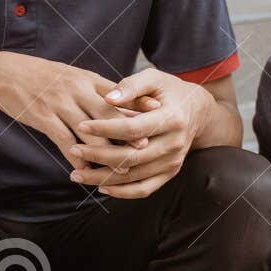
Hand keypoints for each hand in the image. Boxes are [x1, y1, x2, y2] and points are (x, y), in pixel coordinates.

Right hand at [0, 52, 136, 166]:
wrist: (3, 73)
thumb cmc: (40, 76)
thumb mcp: (71, 75)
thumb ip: (93, 88)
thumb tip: (120, 102)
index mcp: (86, 78)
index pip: (118, 92)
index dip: (139, 104)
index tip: (159, 113)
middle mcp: (76, 90)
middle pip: (109, 114)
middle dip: (129, 132)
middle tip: (147, 147)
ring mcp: (60, 104)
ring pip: (89, 132)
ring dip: (107, 154)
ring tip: (121, 170)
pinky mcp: (43, 118)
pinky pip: (64, 141)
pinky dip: (76, 158)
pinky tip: (84, 171)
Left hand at [67, 68, 216, 197]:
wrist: (197, 110)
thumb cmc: (169, 90)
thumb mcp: (154, 78)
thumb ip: (131, 86)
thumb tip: (107, 98)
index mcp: (172, 118)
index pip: (134, 128)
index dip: (106, 129)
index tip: (81, 126)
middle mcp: (174, 144)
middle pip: (132, 156)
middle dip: (99, 156)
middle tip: (73, 150)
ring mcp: (173, 162)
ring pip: (134, 177)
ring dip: (103, 178)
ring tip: (77, 174)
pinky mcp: (170, 173)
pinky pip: (145, 189)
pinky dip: (122, 192)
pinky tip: (101, 187)